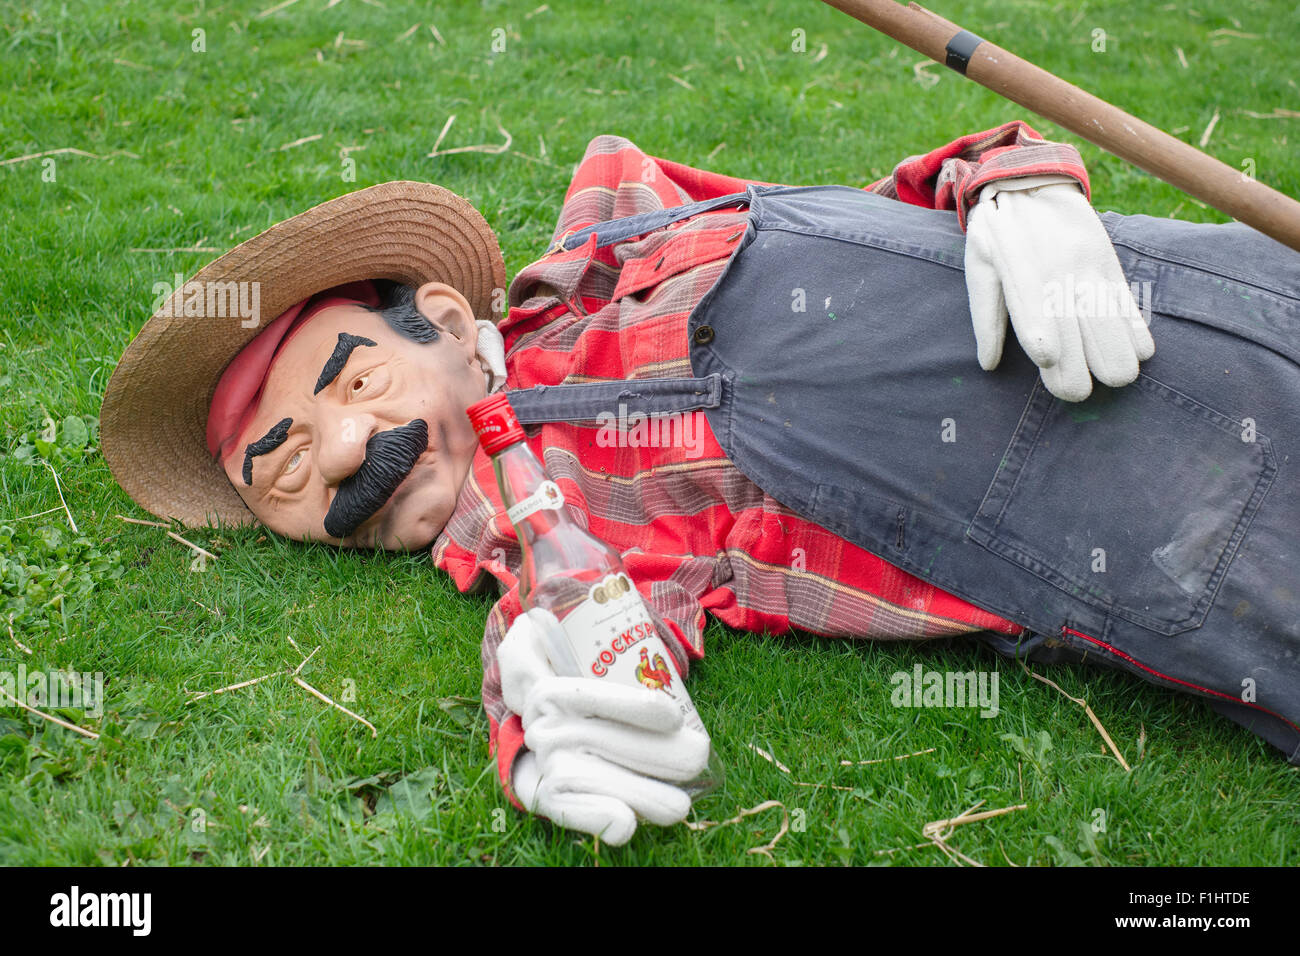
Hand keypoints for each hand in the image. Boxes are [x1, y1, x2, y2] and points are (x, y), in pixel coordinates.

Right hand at [499, 607, 710, 844]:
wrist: (528, 721)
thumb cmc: (554, 677)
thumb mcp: (538, 643)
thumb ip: (546, 629)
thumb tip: (551, 619)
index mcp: (547, 688)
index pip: (592, 696)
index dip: (631, 707)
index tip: (672, 715)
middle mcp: (543, 729)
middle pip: (605, 743)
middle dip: (656, 754)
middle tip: (697, 756)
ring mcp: (546, 764)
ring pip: (595, 780)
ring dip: (639, 793)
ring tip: (680, 803)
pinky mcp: (549, 797)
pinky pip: (571, 811)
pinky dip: (596, 820)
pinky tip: (625, 824)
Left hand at [964, 177, 1154, 401]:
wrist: (1033, 181)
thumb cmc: (997, 233)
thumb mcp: (980, 268)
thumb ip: (985, 318)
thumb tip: (988, 365)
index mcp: (1023, 280)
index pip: (1039, 323)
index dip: (1049, 350)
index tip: (1051, 363)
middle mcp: (1060, 279)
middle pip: (1083, 343)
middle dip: (1079, 379)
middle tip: (1073, 388)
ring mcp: (1090, 273)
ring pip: (1116, 334)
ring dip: (1115, 364)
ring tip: (1106, 375)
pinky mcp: (1110, 266)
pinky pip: (1131, 311)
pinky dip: (1136, 338)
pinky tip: (1133, 351)